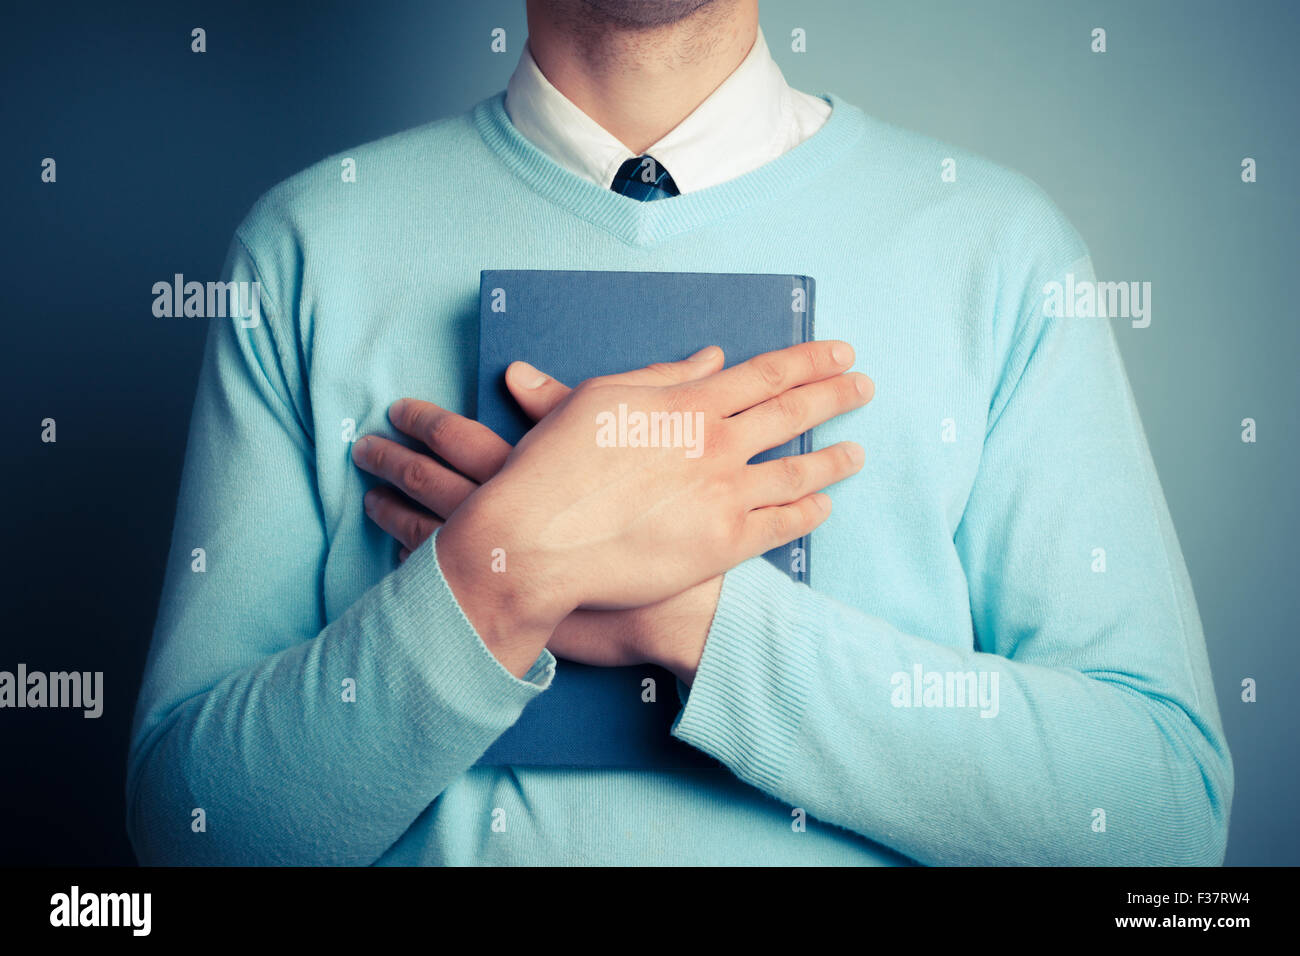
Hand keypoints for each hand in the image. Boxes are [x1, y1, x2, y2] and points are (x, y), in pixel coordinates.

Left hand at [352, 369, 722, 679]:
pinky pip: (442, 580)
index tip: (397, 410)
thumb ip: (579, 404)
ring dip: (393, 506)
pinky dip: (414, 558)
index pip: (459, 438)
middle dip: (393, 459)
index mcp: (527, 473)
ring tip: (369, 493)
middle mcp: (505, 514)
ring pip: (427, 528)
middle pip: (431, 479)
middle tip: (362, 446)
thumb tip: (532, 367)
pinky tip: (397, 549)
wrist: (681, 604)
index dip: (423, 422)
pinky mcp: (505, 601)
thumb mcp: (628, 447)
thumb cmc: (661, 523)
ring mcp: (502, 561)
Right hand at [435, 342, 871, 673]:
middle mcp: (718, 444)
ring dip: (835, 459)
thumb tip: (711, 359)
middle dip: (837, 395)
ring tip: (858, 452)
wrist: (539, 537)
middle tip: (865, 386)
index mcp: (691, 403)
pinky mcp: (724, 545)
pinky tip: (823, 508)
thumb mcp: (602, 399)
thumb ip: (663, 377)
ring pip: (799, 471)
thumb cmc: (558, 464)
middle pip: (795, 412)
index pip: (768, 373)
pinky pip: (781, 525)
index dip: (811, 360)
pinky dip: (808, 514)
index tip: (841, 352)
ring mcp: (726, 496)